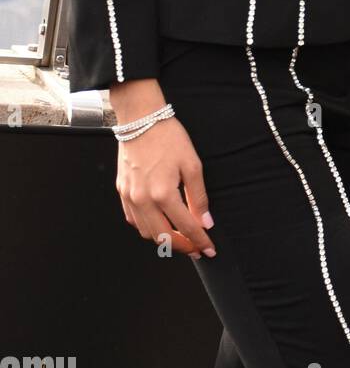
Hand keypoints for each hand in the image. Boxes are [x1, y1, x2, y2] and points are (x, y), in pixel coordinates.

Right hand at [115, 119, 215, 261]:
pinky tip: (159, 222)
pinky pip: (133, 220)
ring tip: (180, 235)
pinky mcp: (121, 191)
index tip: (208, 248)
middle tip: (196, 247)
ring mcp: (129, 197)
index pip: (185, 227)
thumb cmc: (168, 137)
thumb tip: (205, 221)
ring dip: (164, 238)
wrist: (141, 119)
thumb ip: (198, 197)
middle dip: (182, 246)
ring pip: (146, 232)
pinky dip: (147, 227)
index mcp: (163, 193)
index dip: (199, 240)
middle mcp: (143, 200)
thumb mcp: (192, 164)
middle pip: (163, 238)